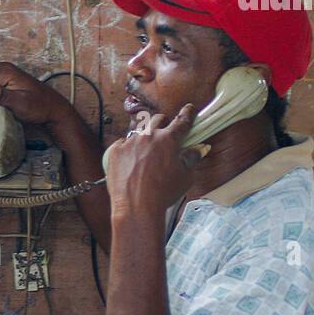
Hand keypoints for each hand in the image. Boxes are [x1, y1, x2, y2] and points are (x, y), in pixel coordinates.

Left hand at [104, 104, 207, 219]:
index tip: (189, 109)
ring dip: (145, 132)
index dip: (187, 113)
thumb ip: (192, 159)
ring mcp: (130, 142)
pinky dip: (128, 146)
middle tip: (166, 129)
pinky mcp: (115, 151)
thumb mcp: (185, 176)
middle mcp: (149, 136)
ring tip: (147, 143)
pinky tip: (131, 157)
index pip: (182, 121)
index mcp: (169, 140)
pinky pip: (122, 142)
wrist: (136, 205)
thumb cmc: (163, 193)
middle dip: (164, 122)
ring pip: (139, 128)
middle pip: (158, 119)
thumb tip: (198, 150)